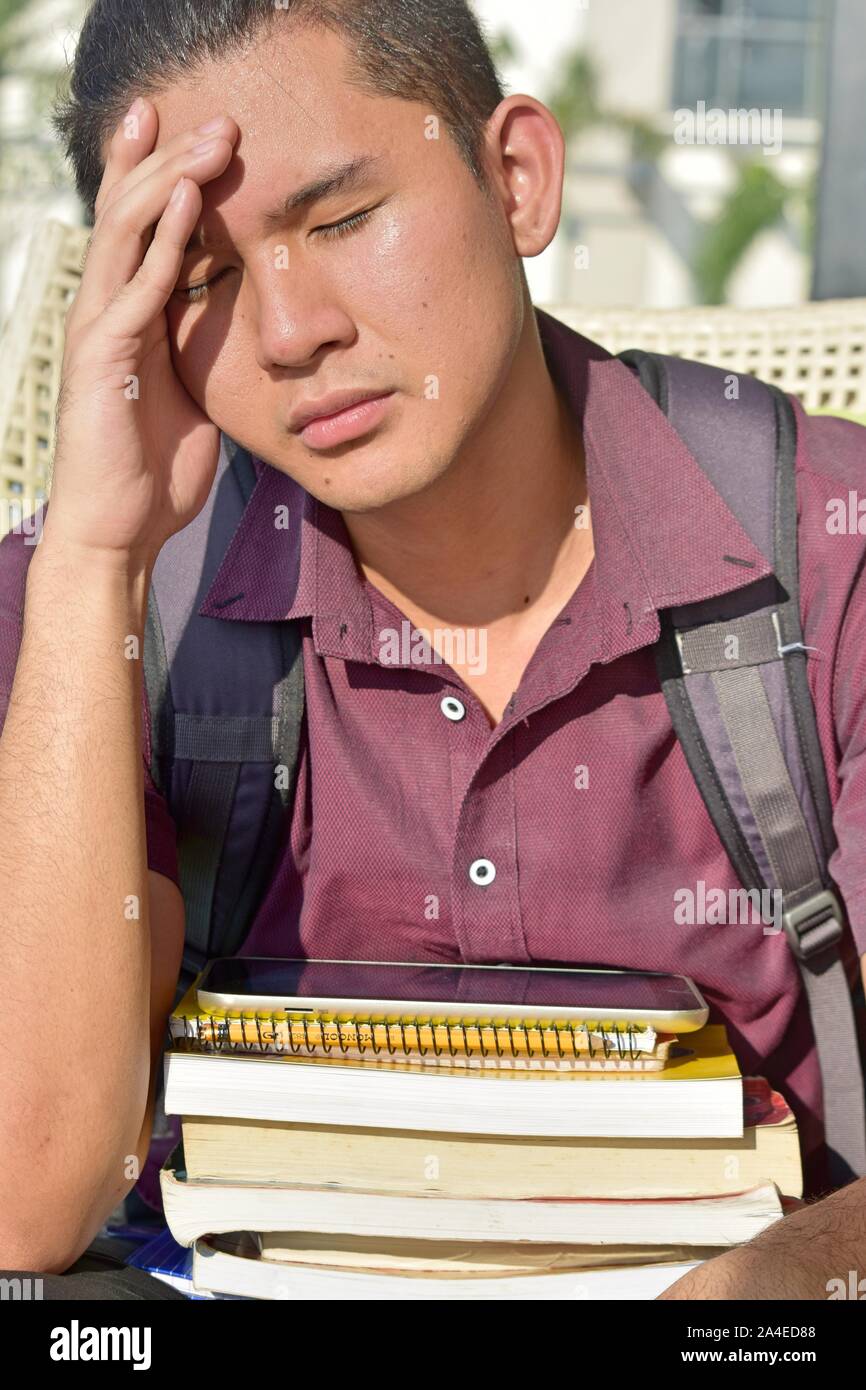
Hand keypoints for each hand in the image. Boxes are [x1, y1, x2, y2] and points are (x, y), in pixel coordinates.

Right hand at [44, 96, 238, 567]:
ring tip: (211, 139)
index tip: (205, 135)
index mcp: (128, 317)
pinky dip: (162, 240)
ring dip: (171, 180)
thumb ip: (205, 354)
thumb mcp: (194, 397)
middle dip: (172, 160)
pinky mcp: (102, 355)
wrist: (120, 531)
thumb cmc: (156, 474)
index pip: (141, 231)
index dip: (166, 178)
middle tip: (221, 119)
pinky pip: (136, 285)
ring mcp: (98, 328)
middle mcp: (105, 309)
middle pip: (130, 213)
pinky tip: (190, 201)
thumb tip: (243, 330)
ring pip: (126, 231)